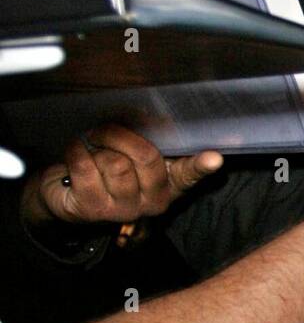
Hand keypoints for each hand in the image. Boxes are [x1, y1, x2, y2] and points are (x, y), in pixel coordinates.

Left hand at [21, 125, 223, 228]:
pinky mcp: (93, 210)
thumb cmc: (107, 164)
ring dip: (98, 145)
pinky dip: (77, 151)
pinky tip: (77, 151)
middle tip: (105, 128)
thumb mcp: (130, 151)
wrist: (69, 194)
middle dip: (121, 133)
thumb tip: (146, 112)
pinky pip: (87, 167)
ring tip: (91, 146)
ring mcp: (124, 210)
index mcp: (169, 182)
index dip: (202, 165)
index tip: (215, 158)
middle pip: (146, 156)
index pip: (189, 173)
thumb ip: (145, 134)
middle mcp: (152, 201)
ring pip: (115, 162)